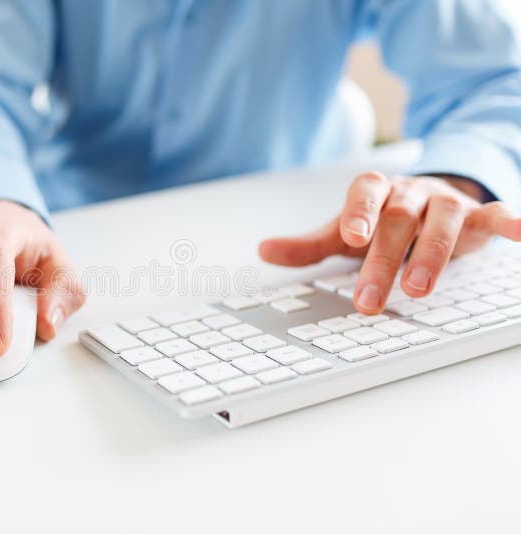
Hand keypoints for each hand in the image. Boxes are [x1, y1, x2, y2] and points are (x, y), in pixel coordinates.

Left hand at [259, 173, 520, 313]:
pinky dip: (509, 221)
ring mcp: (444, 202)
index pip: (364, 195)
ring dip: (432, 254)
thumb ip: (308, 244)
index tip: (352, 237)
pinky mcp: (477, 215)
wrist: (421, 199)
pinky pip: (495, 214)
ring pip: (442, 221)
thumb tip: (262, 250)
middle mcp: (409, 192)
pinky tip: (520, 230)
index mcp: (374, 191)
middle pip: (398, 220)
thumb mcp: (343, 232)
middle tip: (370, 300)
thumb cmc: (376, 221)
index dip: (359, 213)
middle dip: (384, 260)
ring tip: (418, 289)